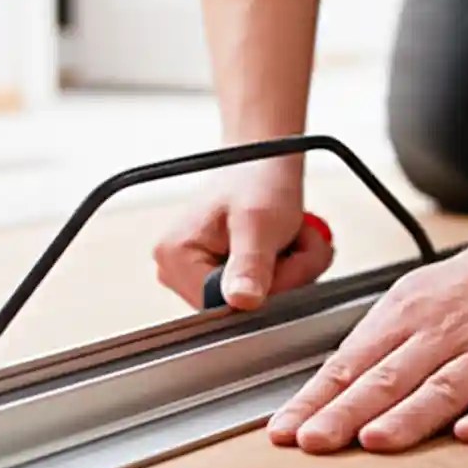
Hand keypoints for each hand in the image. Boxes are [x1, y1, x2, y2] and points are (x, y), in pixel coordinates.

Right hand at [153, 162, 333, 309]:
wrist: (264, 160)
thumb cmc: (257, 180)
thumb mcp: (259, 222)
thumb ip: (250, 264)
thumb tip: (241, 302)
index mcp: (174, 257)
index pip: (223, 308)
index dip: (262, 292)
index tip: (281, 256)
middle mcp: (175, 271)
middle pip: (239, 308)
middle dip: (281, 281)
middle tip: (292, 243)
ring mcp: (193, 275)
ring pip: (254, 303)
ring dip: (288, 275)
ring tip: (290, 241)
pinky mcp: (215, 275)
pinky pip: (257, 294)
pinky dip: (283, 274)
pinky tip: (282, 249)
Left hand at [266, 231, 467, 453]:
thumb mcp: (412, 303)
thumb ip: (374, 347)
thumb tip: (323, 391)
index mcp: (405, 318)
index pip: (350, 366)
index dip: (315, 401)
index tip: (285, 431)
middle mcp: (446, 332)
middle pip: (389, 378)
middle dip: (346, 412)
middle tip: (313, 441)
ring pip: (446, 385)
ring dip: (409, 415)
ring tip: (374, 440)